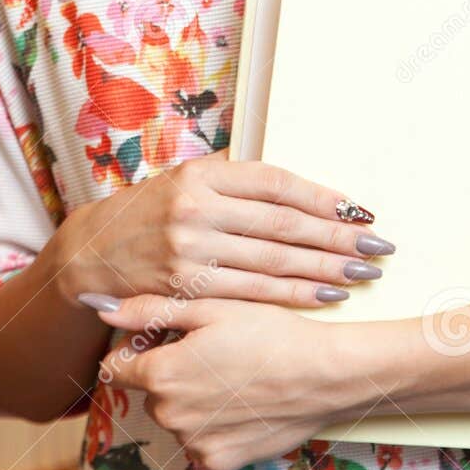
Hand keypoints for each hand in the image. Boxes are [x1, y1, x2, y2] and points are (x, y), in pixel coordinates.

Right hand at [55, 151, 394, 311]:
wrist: (92, 253)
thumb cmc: (151, 212)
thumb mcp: (187, 180)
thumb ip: (237, 183)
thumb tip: (304, 192)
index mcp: (204, 174)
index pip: (277, 184)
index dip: (323, 198)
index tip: (361, 211)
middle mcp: (197, 207)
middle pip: (283, 224)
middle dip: (337, 237)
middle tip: (378, 246)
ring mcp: (190, 249)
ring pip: (273, 261)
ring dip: (325, 268)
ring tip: (364, 272)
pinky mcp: (185, 287)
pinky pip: (251, 293)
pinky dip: (293, 294)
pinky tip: (326, 296)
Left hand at [97, 290, 353, 469]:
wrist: (323, 376)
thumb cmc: (269, 333)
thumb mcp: (211, 309)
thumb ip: (151, 311)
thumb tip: (101, 307)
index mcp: (161, 374)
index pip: (114, 368)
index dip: (135, 350)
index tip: (163, 339)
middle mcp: (169, 415)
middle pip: (150, 392)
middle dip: (169, 374)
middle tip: (212, 353)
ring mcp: (193, 443)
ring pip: (177, 417)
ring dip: (192, 401)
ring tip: (234, 378)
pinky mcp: (218, 464)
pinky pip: (200, 443)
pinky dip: (214, 427)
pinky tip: (243, 405)